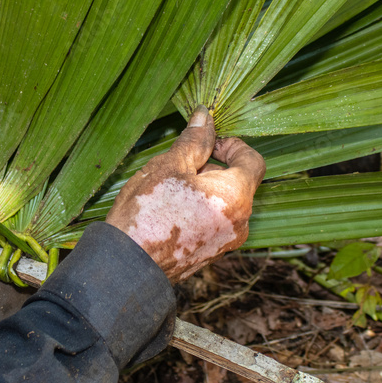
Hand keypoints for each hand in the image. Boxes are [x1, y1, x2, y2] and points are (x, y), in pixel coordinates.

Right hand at [106, 106, 265, 282]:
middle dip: (213, 168)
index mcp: (237, 196)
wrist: (127, 266)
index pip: (254, 161)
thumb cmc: (148, 213)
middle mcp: (241, 222)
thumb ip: (194, 140)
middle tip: (180, 164)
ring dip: (205, 189)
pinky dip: (200, 210)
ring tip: (170, 189)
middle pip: (238, 183)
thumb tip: (205, 117)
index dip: (234, 145)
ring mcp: (227, 242)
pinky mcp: (211, 254)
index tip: (210, 142)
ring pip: (225, 203)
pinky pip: (215, 223)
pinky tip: (171, 210)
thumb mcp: (169, 166)